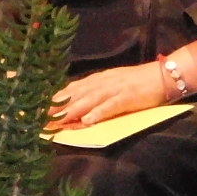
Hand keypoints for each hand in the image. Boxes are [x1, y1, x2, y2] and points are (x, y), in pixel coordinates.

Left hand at [47, 63, 167, 130]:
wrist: (161, 75)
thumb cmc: (134, 82)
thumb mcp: (108, 84)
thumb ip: (91, 92)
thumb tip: (73, 102)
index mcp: (93, 81)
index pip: (68, 90)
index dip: (51, 100)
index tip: (35, 109)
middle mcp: (99, 83)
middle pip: (73, 96)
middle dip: (55, 107)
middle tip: (38, 118)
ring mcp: (113, 89)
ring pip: (88, 101)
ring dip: (71, 111)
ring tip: (56, 121)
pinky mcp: (127, 97)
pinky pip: (111, 106)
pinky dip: (99, 112)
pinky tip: (89, 120)